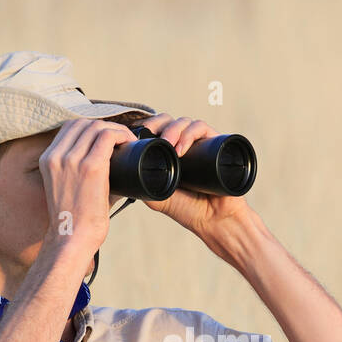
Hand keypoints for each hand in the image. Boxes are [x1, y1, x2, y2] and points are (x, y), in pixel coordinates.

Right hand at [38, 117, 138, 255]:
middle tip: (120, 138)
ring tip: (126, 140)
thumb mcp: (66, 188)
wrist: (72, 238)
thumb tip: (109, 165)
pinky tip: (129, 141)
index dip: (90, 127)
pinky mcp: (90, 167)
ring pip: (96, 126)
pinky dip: (121, 134)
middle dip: (104, 126)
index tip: (106, 138)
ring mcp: (72, 160)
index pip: (69, 127)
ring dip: (115, 129)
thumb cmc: (75, 219)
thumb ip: (78, 172)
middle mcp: (57, 156)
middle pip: (83, 123)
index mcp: (48, 159)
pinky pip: (107, 137)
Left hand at [132, 113, 253, 262]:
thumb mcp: (158, 198)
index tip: (137, 133)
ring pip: (184, 122)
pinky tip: (181, 148)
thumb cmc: (189, 211)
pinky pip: (201, 128)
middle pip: (170, 120)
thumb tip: (126, 173)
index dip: (149, 126)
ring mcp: (201, 144)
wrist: (215, 220)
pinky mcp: (216, 143)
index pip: (158, 129)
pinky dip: (189, 133)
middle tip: (150, 134)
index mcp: (171, 154)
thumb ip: (143, 185)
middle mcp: (186, 145)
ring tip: (167, 144)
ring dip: (173, 129)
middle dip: (158, 123)